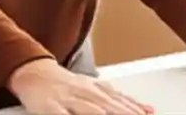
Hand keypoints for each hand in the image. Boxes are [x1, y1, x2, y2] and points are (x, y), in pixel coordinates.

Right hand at [7, 58, 154, 114]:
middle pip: (111, 107)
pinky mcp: (51, 108)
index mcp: (99, 90)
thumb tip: (150, 110)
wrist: (35, 74)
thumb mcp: (98, 90)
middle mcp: (87, 93)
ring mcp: (69, 100)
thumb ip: (123, 101)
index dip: (136, 112)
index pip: (123, 104)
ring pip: (91, 110)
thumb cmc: (69, 87)